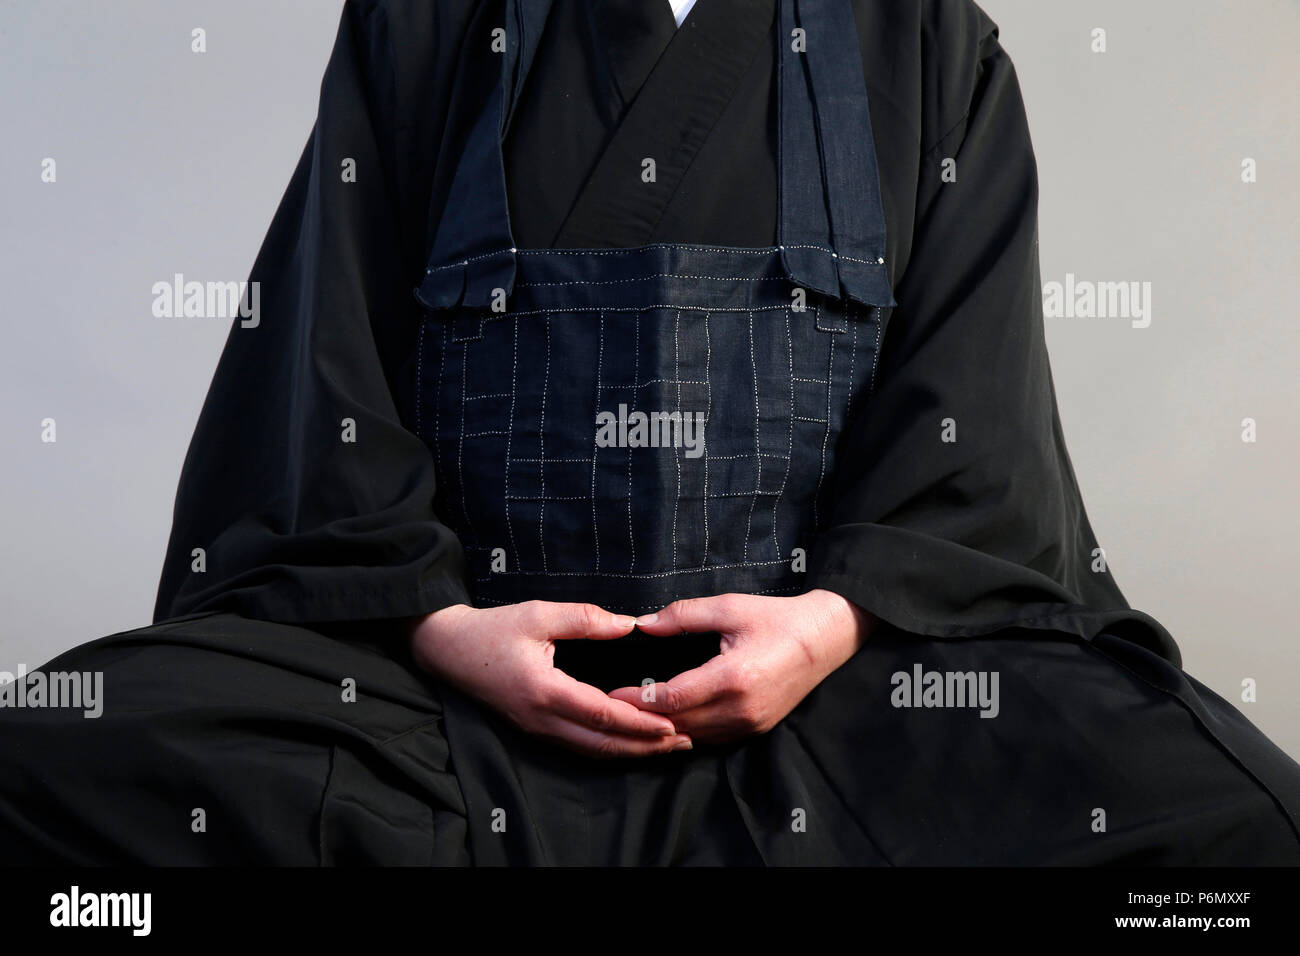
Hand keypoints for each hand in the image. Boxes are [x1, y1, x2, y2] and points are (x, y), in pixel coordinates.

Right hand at [408, 601, 692, 758]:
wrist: (448, 649)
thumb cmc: (493, 629)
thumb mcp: (538, 614)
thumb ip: (585, 619)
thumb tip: (629, 624)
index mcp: (544, 690)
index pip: (601, 714)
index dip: (639, 722)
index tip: (672, 723)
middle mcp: (541, 718)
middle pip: (602, 744)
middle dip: (645, 747)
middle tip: (685, 742)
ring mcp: (537, 729)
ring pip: (591, 751)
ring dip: (631, 751)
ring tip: (667, 747)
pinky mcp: (535, 729)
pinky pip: (578, 747)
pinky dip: (609, 748)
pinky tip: (630, 743)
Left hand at [608, 590, 873, 745]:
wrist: (824, 640)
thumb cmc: (776, 619)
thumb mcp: (729, 607)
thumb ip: (683, 615)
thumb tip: (642, 624)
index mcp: (733, 677)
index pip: (671, 698)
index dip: (637, 699)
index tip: (611, 694)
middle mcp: (741, 709)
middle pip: (677, 724)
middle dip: (642, 719)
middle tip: (610, 708)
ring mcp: (750, 724)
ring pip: (692, 737)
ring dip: (662, 729)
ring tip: (631, 717)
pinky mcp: (755, 730)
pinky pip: (711, 739)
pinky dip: (686, 732)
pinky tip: (666, 721)